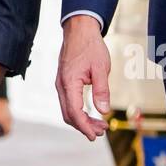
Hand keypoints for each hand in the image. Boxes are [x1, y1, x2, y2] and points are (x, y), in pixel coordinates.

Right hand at [56, 15, 111, 140]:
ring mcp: (61, 84)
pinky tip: (91, 112)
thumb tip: (104, 111)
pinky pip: (68, 102)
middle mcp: (61, 85)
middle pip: (69, 115)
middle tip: (101, 131)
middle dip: (84, 126)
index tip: (95, 135)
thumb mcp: (101, 67)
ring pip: (68, 109)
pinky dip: (79, 111)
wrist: (79, 29)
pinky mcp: (64, 82)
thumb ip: (101, 90)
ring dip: (82, 120)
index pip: (74, 112)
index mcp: (69, 82)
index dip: (84, 127)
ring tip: (100, 124)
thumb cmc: (90, 46)